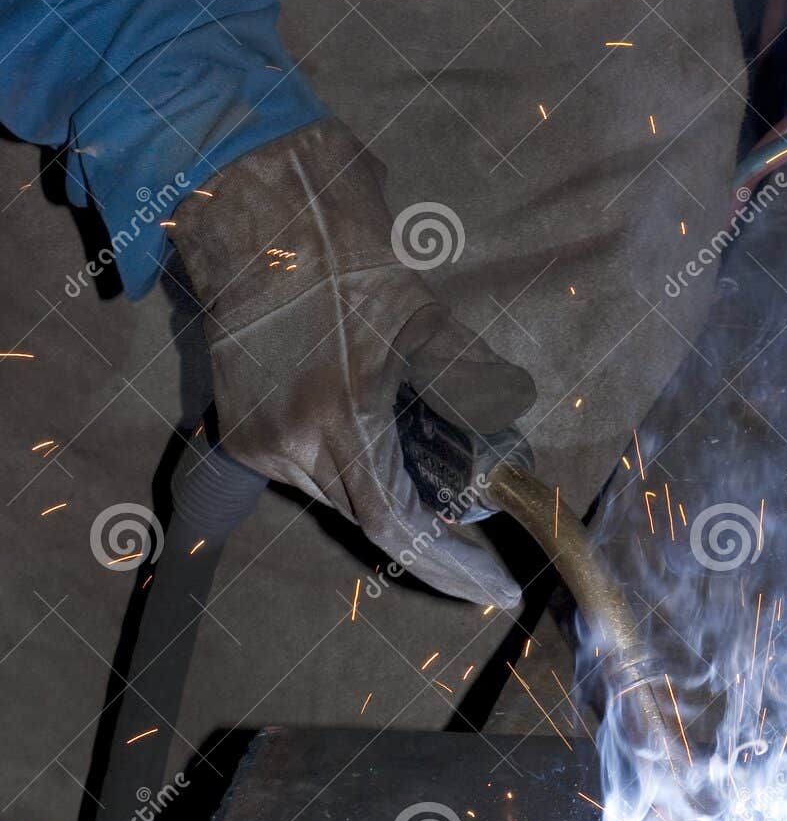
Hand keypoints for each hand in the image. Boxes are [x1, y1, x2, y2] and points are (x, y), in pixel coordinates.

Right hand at [169, 120, 536, 606]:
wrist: (260, 232)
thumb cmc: (348, 267)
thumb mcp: (424, 318)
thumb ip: (470, 377)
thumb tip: (512, 423)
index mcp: (342, 414)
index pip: (397, 525)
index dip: (449, 566)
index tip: (494, 588)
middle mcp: (292, 443)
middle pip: (367, 517)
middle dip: (425, 537)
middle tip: (475, 543)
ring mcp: (259, 444)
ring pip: (336, 498)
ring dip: (382, 499)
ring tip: (429, 485)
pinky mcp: (240, 436)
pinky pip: (304, 477)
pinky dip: (345, 473)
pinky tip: (373, 451)